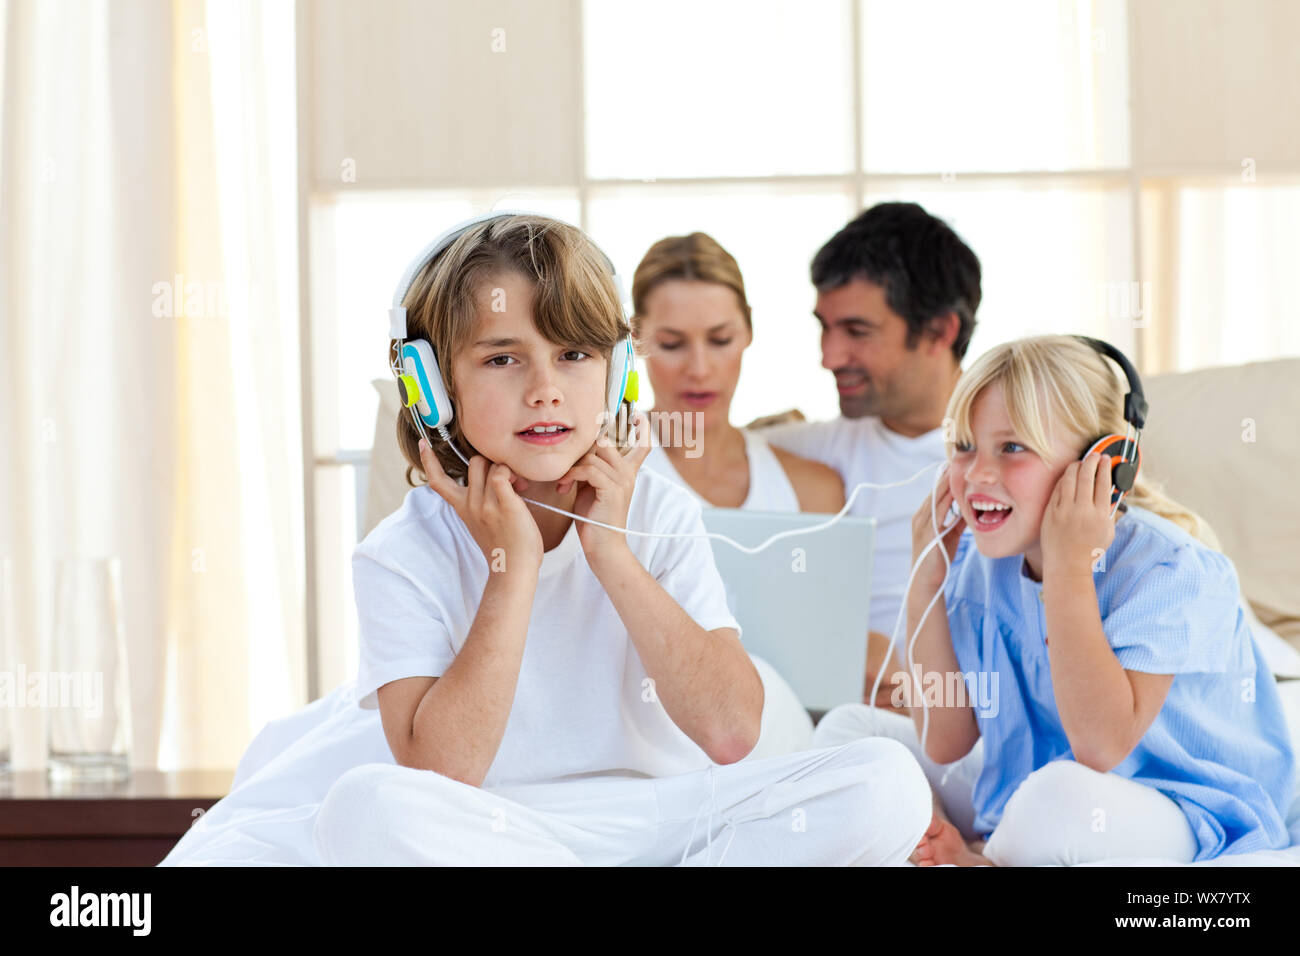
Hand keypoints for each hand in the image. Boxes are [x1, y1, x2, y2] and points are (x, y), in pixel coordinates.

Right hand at [418, 439, 542, 574]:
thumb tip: (493, 478)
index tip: (423, 444)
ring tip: (518, 487)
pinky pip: (501, 476)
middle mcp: (470, 504)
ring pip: (492, 466)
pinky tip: (520, 487)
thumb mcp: (481, 522)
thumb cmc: (504, 545)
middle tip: (507, 479)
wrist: (513, 569)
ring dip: (506, 470)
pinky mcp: (504, 506)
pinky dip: (510, 474)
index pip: (438, 481)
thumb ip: (480, 501)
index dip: (429, 461)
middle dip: (492, 463)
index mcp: (462, 507)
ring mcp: (486, 505)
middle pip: (475, 462)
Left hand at [555, 411, 653, 567]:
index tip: (635, 414)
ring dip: (572, 466)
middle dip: (583, 448)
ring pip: (594, 454)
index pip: (642, 443)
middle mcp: (628, 473)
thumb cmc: (594, 519)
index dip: (641, 426)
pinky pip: (588, 469)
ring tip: (563, 482)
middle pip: (607, 440)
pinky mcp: (612, 490)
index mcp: (627, 472)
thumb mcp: (591, 488)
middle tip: (568, 467)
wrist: (602, 547)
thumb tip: (578, 453)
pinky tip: (564, 487)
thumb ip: (591, 468)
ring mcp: (622, 481)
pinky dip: (571, 475)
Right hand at [910, 464, 965, 590]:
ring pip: (934, 498)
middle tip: (959, 457)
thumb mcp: (949, 535)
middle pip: (934, 490)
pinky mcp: (927, 533)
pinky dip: (946, 500)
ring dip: (946, 483)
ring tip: (957, 468)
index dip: (946, 477)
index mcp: (924, 516)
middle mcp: (920, 516)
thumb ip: (957, 521)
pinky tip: (955, 491)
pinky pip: (937, 512)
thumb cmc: (938, 558)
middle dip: (946, 474)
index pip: (936, 491)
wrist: (927, 581)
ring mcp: (922, 524)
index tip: (958, 463)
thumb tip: (968, 509)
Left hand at [1040, 452, 1116, 578]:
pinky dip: (1063, 479)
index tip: (1106, 460)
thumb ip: (1109, 510)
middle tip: (1095, 456)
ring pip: (1069, 479)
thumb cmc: (1089, 550)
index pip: (1104, 483)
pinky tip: (1068, 475)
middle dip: (1092, 461)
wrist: (1067, 566)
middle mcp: (1082, 511)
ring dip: (1076, 466)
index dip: (1105, 467)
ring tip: (1081, 462)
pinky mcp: (1050, 513)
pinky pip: (1057, 489)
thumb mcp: (1107, 531)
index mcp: (1100, 515)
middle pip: (1087, 476)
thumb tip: (1109, 490)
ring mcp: (1064, 511)